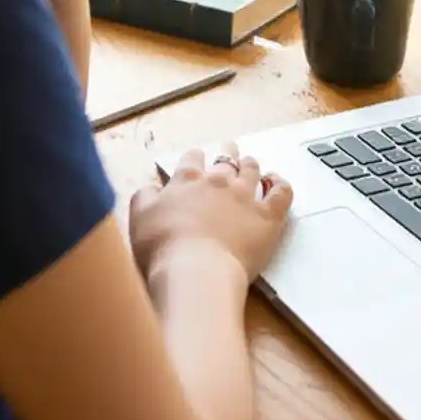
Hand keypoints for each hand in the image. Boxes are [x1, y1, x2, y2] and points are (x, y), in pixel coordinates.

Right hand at [129, 144, 293, 283]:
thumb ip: (145, 197)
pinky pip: (281, 192)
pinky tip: (276, 181)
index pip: (192, 160)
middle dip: (227, 153)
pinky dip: (280, 183)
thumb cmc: (162, 248)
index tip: (197, 157)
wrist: (195, 270)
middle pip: (225, 160)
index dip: (195, 157)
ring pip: (252, 170)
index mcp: (187, 181)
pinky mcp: (268, 216)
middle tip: (230, 149)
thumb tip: (152, 186)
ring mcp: (246, 197)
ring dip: (251, 164)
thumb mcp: (139, 218)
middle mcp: (218, 182)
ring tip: (251, 162)